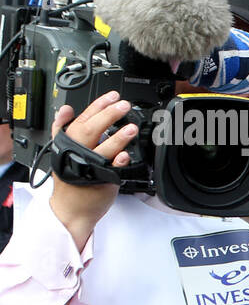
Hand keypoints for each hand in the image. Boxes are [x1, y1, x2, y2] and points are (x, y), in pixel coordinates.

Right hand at [47, 91, 138, 250]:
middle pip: (92, 129)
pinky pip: (111, 170)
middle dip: (109, 115)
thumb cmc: (71, 178)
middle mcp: (78, 153)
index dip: (98, 105)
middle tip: (123, 106)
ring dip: (118, 137)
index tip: (112, 96)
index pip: (83, 118)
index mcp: (69, 142)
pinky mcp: (101, 181)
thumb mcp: (63, 150)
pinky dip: (118, 162)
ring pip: (102, 149)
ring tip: (131, 128)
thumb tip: (67, 109)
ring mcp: (90, 167)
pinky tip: (125, 156)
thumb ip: (64, 128)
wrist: (72, 208)